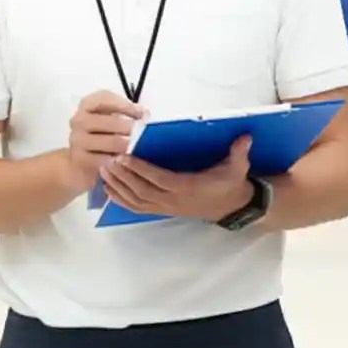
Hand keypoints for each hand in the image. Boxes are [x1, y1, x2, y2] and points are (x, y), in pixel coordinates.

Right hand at [67, 91, 146, 192]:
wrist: (83, 157)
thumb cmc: (102, 133)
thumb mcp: (111, 118)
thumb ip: (126, 112)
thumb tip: (144, 113)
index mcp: (87, 105)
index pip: (103, 99)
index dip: (124, 105)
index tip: (141, 113)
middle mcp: (79, 120)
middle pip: (103, 121)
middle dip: (124, 126)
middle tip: (140, 132)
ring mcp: (77, 140)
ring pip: (102, 141)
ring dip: (120, 144)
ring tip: (134, 146)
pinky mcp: (80, 159)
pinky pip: (99, 159)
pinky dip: (113, 159)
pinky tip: (124, 159)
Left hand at [101, 136, 254, 221]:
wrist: (232, 206)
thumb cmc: (231, 183)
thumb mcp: (238, 167)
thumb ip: (239, 152)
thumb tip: (245, 138)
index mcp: (188, 187)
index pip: (159, 179)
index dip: (140, 169)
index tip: (124, 157)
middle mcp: (173, 200)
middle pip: (141, 190)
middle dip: (122, 176)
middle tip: (107, 160)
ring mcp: (166, 207)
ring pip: (136, 200)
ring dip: (117, 186)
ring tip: (103, 170)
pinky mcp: (162, 210)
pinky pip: (137, 208)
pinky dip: (120, 199)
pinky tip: (108, 189)